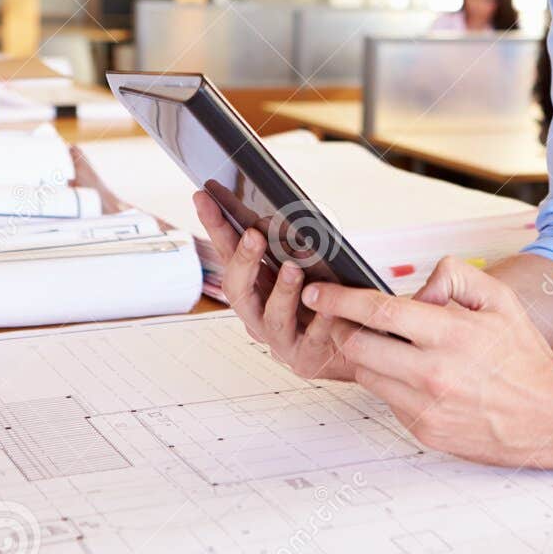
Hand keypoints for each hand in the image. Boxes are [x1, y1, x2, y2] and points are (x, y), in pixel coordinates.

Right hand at [192, 190, 354, 381]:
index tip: (205, 196)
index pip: (228, 253)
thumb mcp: (303, 264)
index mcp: (253, 288)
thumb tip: (267, 215)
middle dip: (244, 260)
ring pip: (273, 318)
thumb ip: (284, 242)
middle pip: (238, 290)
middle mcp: (259, 315)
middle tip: (253, 234)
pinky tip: (329, 308)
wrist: (348, 349)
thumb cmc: (321, 302)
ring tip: (294, 268)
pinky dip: (321, 322)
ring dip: (282, 291)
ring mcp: (281, 339)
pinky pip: (313, 340)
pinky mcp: (308, 357)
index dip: (215, 225)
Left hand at [303, 255, 552, 468]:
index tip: (319, 292)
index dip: (341, 299)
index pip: (379, 312)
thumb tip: (419, 284)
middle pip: (357, 346)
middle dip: (342, 327)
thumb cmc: (523, 356)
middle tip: (342, 319)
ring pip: (366, 374)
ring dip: (365, 356)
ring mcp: (425, 406)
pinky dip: (390, 383)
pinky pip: (387, 399)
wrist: (548, 416)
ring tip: (385, 346)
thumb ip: (456, 276)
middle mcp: (433, 373)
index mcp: (451, 334)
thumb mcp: (500, 300)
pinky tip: (411, 375)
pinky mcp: (423, 430)